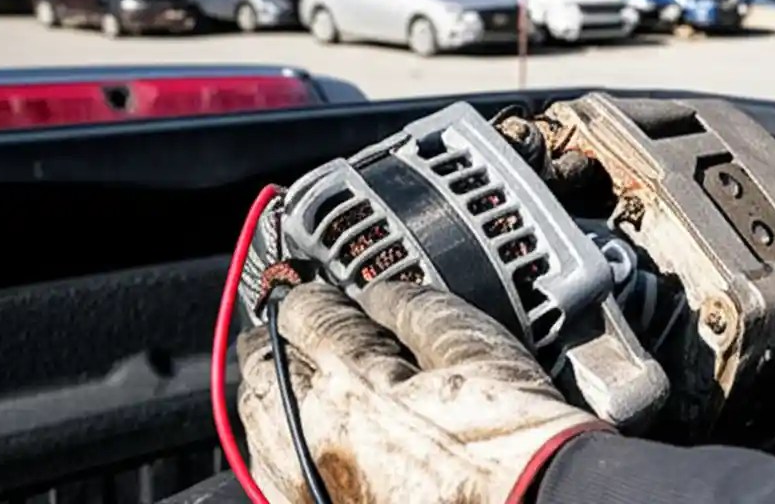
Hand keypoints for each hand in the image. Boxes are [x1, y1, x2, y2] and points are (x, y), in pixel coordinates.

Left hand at [236, 281, 610, 503]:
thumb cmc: (518, 443)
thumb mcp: (478, 350)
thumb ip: (417, 310)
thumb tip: (380, 295)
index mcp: (354, 384)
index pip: (304, 313)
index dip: (314, 292)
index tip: (323, 290)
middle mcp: (317, 439)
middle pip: (263, 366)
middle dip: (280, 337)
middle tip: (299, 323)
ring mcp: (310, 488)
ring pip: (256, 424)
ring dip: (272, 389)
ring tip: (295, 372)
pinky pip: (270, 472)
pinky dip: (275, 444)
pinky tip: (303, 436)